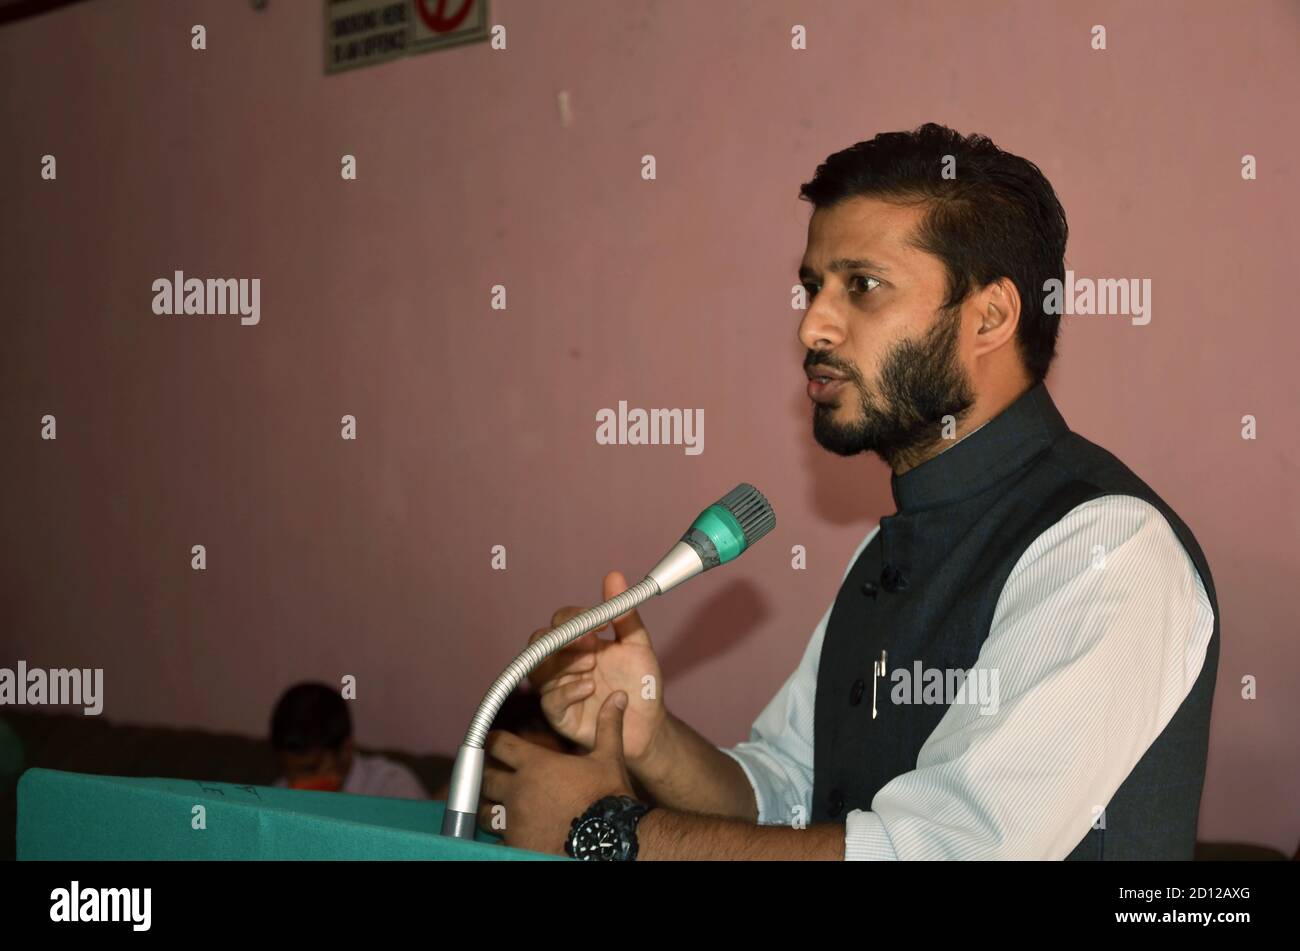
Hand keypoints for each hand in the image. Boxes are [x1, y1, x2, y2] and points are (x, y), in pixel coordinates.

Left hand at [479, 691, 636, 854]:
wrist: (609, 839)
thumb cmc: (608, 797)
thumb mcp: (609, 758)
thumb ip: (608, 726)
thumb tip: (619, 697)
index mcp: (536, 764)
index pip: (499, 744)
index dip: (494, 741)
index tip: (493, 742)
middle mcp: (518, 790)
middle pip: (485, 777)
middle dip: (487, 776)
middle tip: (493, 777)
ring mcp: (514, 820)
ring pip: (484, 811)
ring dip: (488, 808)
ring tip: (497, 809)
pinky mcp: (516, 844)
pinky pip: (496, 840)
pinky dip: (501, 836)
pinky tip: (512, 835)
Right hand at [527, 570, 665, 763]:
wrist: (650, 724)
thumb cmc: (641, 684)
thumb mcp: (638, 645)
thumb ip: (625, 614)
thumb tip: (614, 576)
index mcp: (579, 643)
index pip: (561, 621)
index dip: (574, 618)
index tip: (600, 624)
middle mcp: (563, 663)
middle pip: (540, 641)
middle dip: (562, 639)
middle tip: (590, 643)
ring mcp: (558, 688)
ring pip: (538, 669)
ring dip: (564, 663)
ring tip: (592, 665)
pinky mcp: (560, 715)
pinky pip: (549, 700)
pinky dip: (567, 691)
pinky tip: (589, 687)